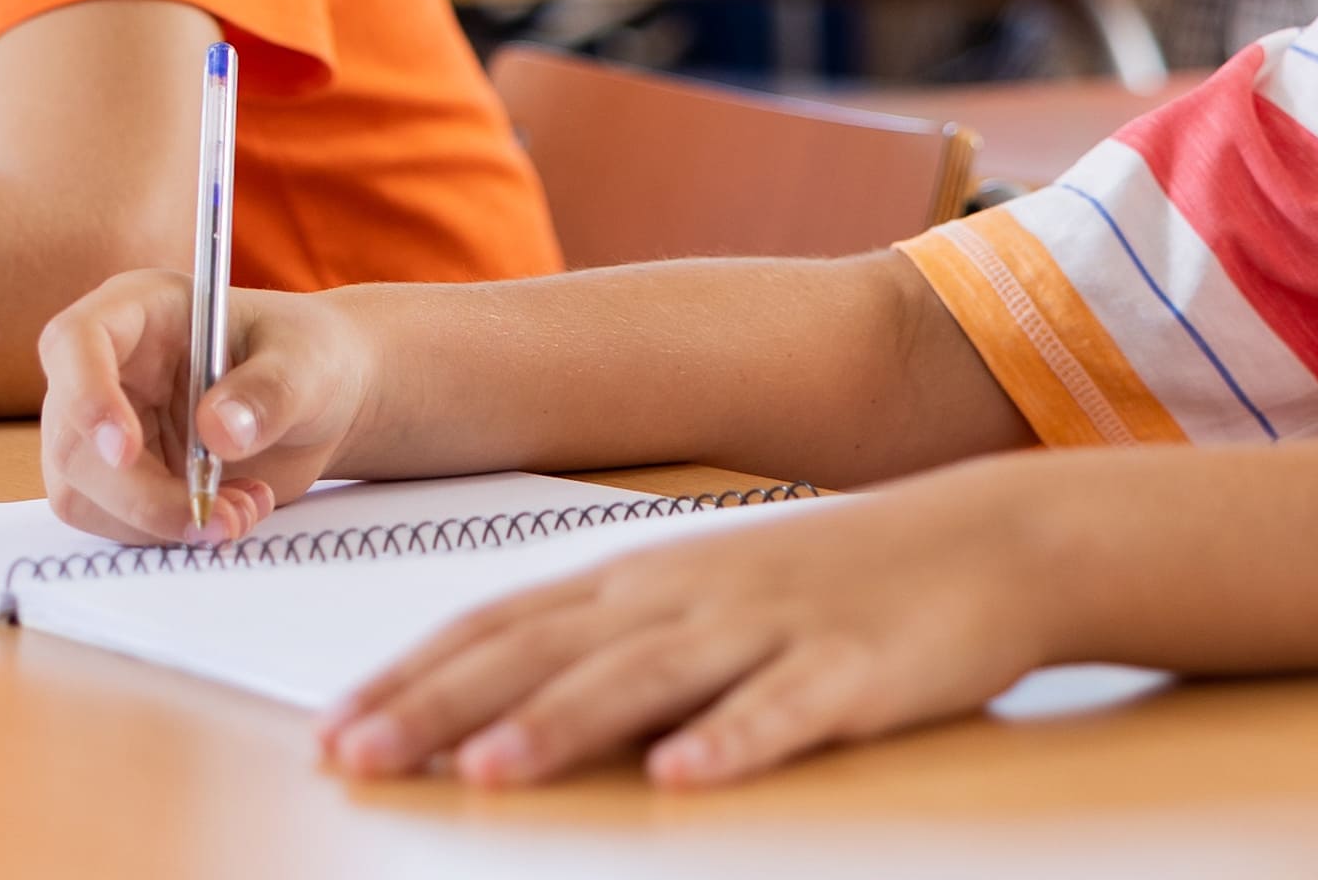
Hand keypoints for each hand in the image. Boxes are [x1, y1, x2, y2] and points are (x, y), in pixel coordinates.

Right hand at [37, 270, 374, 545]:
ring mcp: (104, 428)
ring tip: (242, 508)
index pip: (74, 342)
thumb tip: (217, 432)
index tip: (127, 450)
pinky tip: (230, 510)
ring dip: (158, 522)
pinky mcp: (119, 480)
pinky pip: (113, 522)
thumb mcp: (306, 363)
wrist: (319, 403)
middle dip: (140, 494)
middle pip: (72, 439)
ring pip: (82, 492)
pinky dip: (169, 534)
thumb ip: (268, 392)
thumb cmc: (308, 358)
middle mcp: (108, 368)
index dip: (85, 395)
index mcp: (139, 310)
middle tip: (218, 513)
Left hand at [323, 461, 1052, 788]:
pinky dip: (730, 741)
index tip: (333, 725)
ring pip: (644, 677)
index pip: (498, 624)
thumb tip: (496, 705)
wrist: (983, 540)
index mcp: (637, 580)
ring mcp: (767, 627)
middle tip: (356, 756)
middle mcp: (683, 596)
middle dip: (440, 705)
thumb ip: (608, 645)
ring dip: (559, 725)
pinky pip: (782, 710)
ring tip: (485, 772)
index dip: (411, 674)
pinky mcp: (850, 669)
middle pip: (543, 651)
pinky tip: (684, 777)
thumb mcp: (700, 601)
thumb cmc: (826, 582)